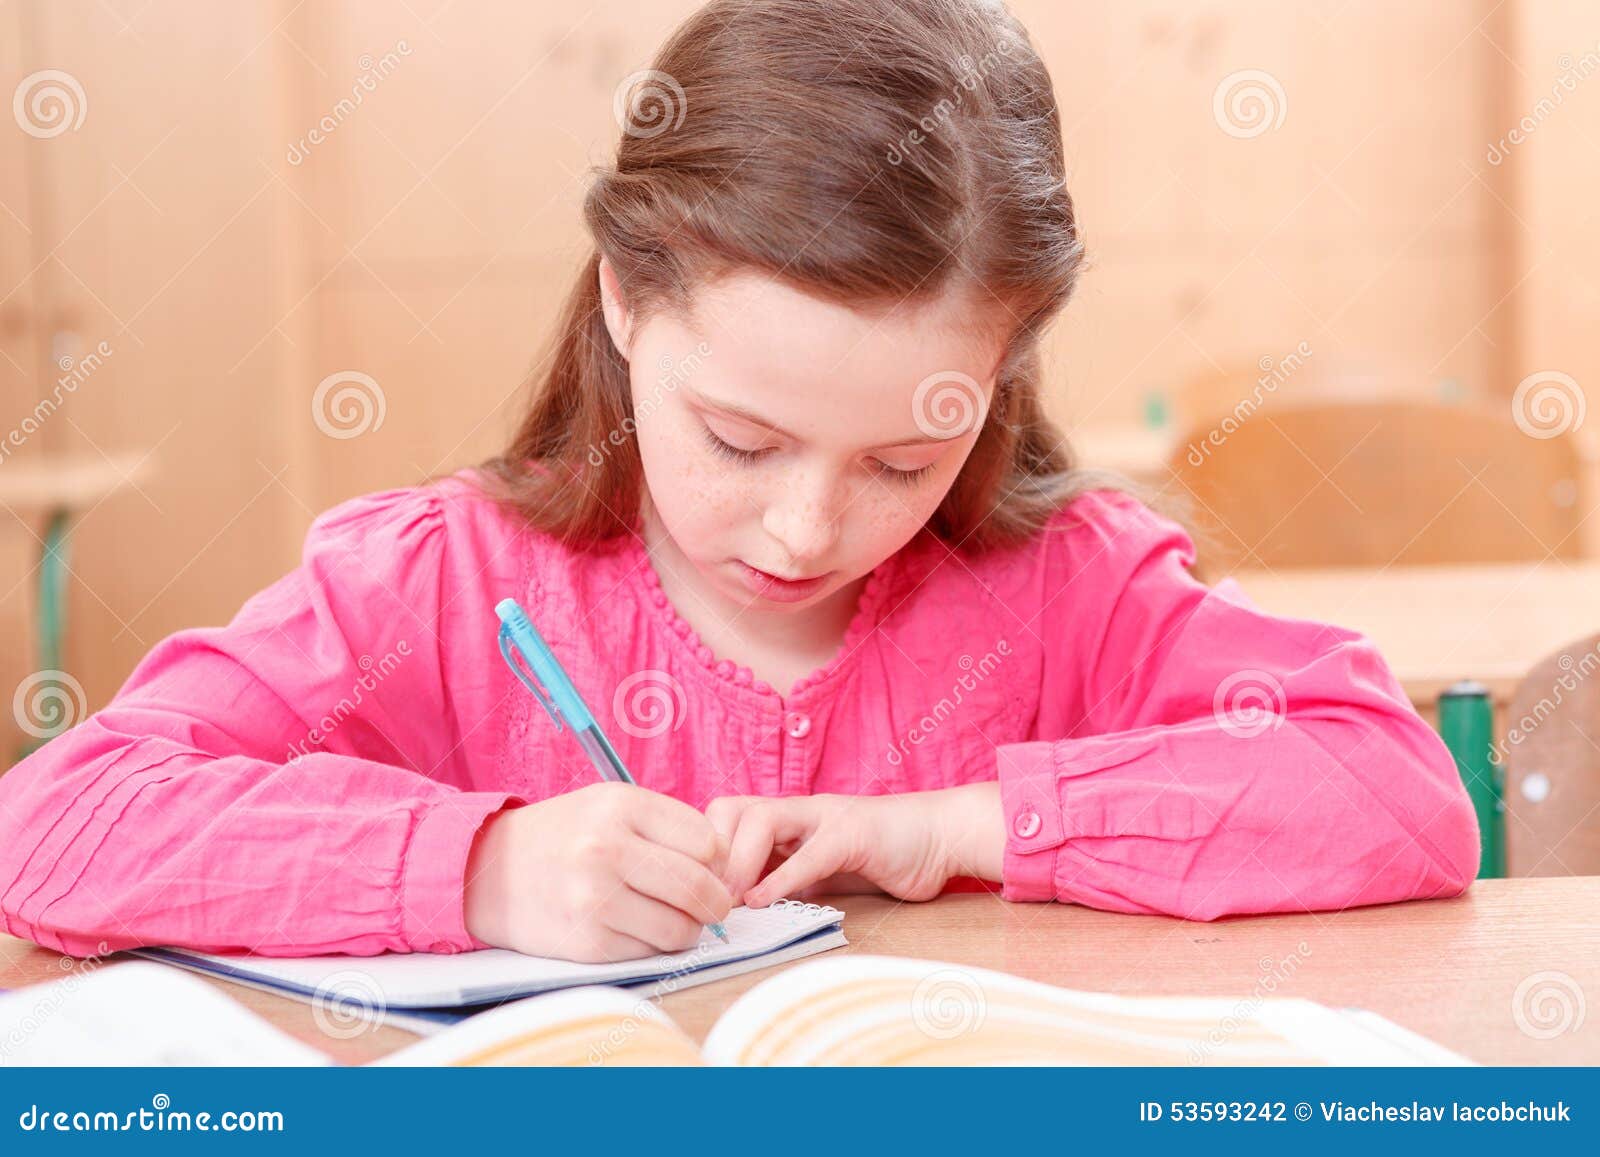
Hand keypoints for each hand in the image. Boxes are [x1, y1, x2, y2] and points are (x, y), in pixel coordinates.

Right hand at [463, 782, 733, 961]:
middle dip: (717, 903)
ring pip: (680, 928)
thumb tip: (726, 870)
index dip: (718, 860)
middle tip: (714, 906)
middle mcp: (606, 850)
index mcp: (620, 805)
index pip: (707, 842)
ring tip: (673, 917)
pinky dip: (654, 945)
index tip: (710, 868)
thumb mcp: (611, 805)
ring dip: (688, 929)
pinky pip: (649, 951)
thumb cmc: (565, 835)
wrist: (489, 872)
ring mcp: (594, 899)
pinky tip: (638, 928)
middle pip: (699, 887)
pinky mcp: (587, 942)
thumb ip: (668, 827)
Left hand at [705, 782, 1004, 907]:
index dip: (704, 852)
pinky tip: (763, 903)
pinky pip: (810, 853)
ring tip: (731, 901)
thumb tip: (742, 913)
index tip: (697, 895)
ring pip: (761, 820)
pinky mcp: (854, 833)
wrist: (942, 836)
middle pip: (731, 809)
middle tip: (708, 898)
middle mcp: (800, 811)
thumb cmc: (883, 855)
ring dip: (737, 863)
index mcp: (788, 818)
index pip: (725, 817)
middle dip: (710, 852)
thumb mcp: (823, 873)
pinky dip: (781, 878)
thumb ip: (788, 883)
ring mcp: (826, 817)